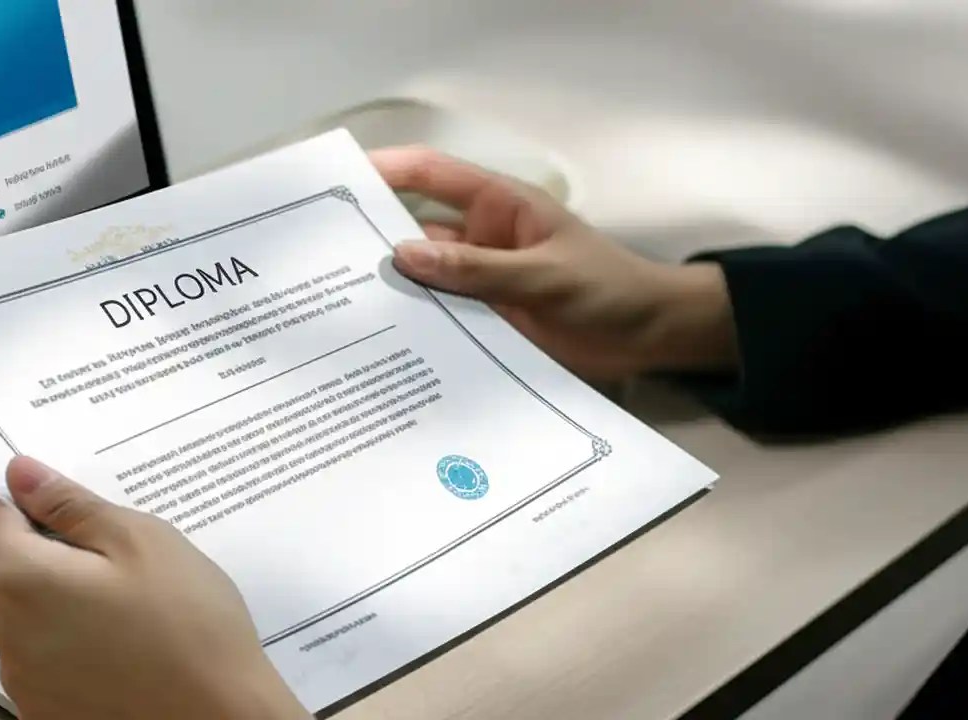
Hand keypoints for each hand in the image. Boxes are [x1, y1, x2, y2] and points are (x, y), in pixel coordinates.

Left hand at [0, 457, 308, 719]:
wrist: (219, 719)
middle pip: (10, 567)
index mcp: (18, 578)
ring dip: (64, 600)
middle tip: (124, 559)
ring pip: (29, 614)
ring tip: (132, 607)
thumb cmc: (187, 624)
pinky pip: (46, 658)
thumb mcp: (139, 540)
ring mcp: (21, 680)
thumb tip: (21, 472)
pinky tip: (125, 647)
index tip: (82, 508)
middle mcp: (3, 632)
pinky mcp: (43, 710)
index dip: (34, 500)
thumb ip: (71, 504)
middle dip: (54, 552)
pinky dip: (74, 644)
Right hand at [371, 146, 738, 380]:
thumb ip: (478, 270)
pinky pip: (439, 317)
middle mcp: (479, 239)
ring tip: (335, 308)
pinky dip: (413, 325)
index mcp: (497, 207)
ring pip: (422, 279)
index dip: (386, 169)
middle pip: (413, 230)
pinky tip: (378, 342)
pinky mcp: (483, 319)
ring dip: (389, 290)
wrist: (650, 337)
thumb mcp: (546, 276)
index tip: (338, 179)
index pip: (431, 176)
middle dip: (371, 238)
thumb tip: (404, 255)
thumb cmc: (608, 288)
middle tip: (317, 258)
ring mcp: (478, 281)